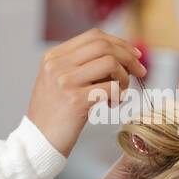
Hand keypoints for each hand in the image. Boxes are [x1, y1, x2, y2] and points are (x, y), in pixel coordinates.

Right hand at [28, 28, 147, 156]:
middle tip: (140, 72)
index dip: (119, 43)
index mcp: (53, 56)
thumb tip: (121, 56)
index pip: (94, 36)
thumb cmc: (55, 114)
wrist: (38, 142)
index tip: (134, 56)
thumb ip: (82, 66)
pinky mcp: (75, 101)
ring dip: (123, 77)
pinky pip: (110, 87)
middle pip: (104, 46)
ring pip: (110, 63)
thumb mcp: (60, 81)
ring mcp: (64, 81)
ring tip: (120, 92)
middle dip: (128, 57)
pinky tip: (112, 104)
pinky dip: (118, 95)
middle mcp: (57, 65)